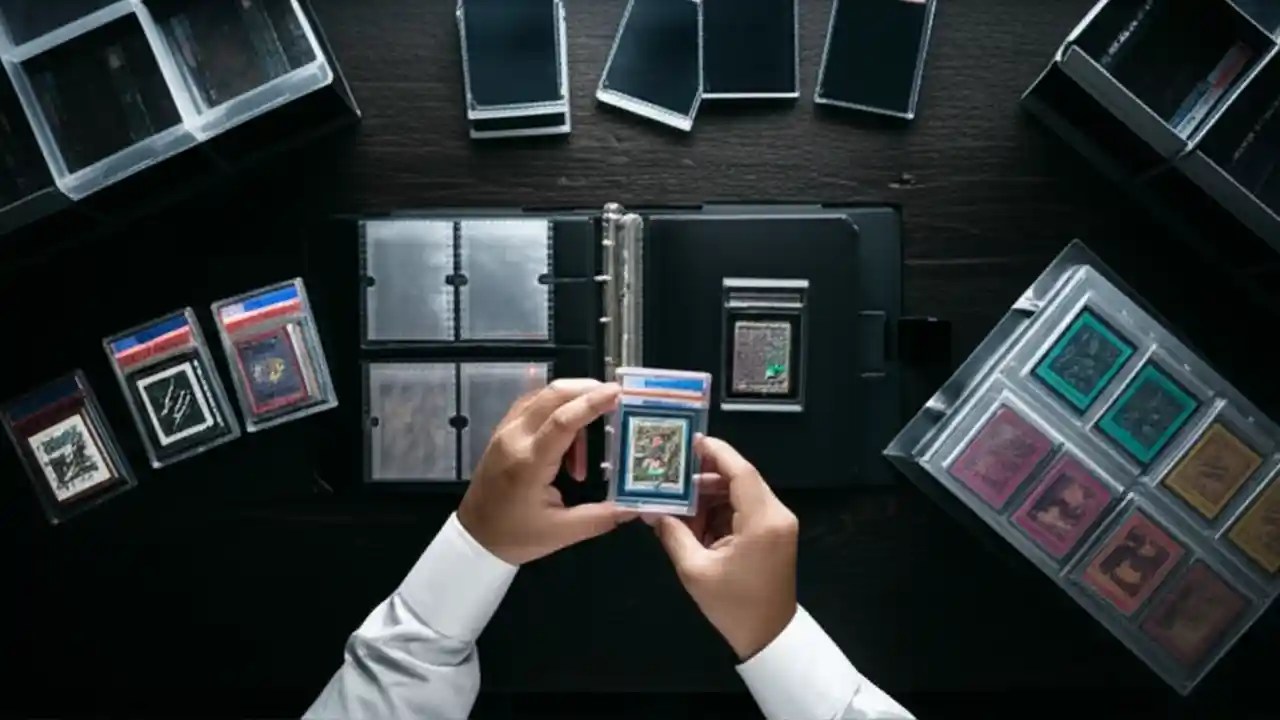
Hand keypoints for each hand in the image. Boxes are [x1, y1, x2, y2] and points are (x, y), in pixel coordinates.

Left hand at [458, 379, 635, 564]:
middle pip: (552, 395)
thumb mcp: (563, 532)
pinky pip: (532, 404)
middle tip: (614, 398)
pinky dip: (556, 406)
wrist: (474, 537)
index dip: (592, 403)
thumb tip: (637, 504)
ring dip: (571, 400)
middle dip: (586, 389)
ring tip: (593, 426)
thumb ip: (602, 515)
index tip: (618, 393)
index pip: (563, 421)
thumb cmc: (516, 536)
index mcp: (528, 463)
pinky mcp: (503, 431)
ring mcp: (505, 431)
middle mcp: (514, 439)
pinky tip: (570, 426)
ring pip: (542, 395)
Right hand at [652, 435, 797, 660]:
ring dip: (710, 496)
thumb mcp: (695, 570)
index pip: (741, 471)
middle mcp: (776, 514)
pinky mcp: (773, 533)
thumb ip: (673, 533)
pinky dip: (720, 511)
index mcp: (763, 520)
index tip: (690, 441)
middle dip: (704, 477)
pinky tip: (694, 520)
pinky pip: (744, 509)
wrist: (768, 636)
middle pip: (740, 479)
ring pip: (740, 493)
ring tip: (677, 503)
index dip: (716, 452)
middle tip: (671, 477)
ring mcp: (778, 523)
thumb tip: (651, 511)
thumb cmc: (733, 606)